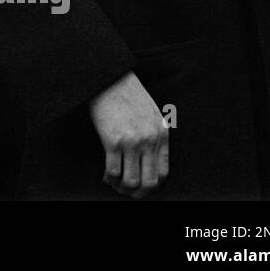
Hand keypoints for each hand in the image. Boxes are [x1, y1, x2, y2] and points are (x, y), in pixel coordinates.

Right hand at [89, 71, 168, 197]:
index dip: (152, 185)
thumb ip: (155, 134)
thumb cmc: (127, 93)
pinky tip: (106, 175)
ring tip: (115, 185)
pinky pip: (113, 171)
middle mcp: (150, 141)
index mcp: (161, 134)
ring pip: (131, 180)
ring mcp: (132, 142)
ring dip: (122, 188)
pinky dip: (109, 178)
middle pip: (149, 182)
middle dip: (138, 193)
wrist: (109, 77)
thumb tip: (150, 156)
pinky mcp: (113, 140)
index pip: (163, 173)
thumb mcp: (151, 113)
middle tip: (128, 193)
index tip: (143, 187)